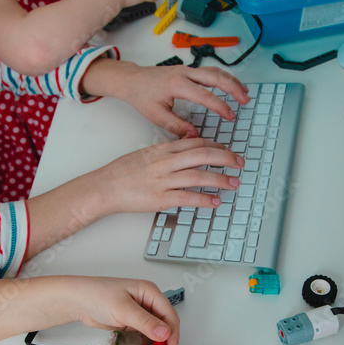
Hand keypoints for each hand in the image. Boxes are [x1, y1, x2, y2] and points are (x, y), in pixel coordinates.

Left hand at [66, 276, 180, 344]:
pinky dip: (147, 343)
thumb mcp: (123, 309)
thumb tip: (164, 332)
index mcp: (149, 291)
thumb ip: (145, 322)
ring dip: (157, 342)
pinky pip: (144, 333)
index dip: (173, 332)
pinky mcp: (131, 321)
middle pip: (165, 322)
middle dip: (167, 339)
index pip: (169, 314)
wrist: (78, 301)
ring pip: (156, 329)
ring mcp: (139, 311)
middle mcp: (147, 300)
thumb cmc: (97, 295)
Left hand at [81, 60, 251, 137]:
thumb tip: (194, 137)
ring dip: (232, 81)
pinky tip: (231, 86)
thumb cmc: (142, 96)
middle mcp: (184, 73)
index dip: (220, 106)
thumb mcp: (156, 115)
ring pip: (215, 71)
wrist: (132, 80)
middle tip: (245, 100)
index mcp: (176, 84)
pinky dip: (224, 78)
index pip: (204, 95)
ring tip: (244, 93)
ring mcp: (187, 69)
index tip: (230, 116)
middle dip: (233, 88)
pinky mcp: (188, 70)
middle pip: (215, 77)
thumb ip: (177, 126)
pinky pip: (210, 71)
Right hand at [86, 137, 244, 213]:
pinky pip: (187, 198)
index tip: (227, 150)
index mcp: (162, 150)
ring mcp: (164, 180)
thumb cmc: (120, 173)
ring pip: (199, 176)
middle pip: (203, 155)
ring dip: (220, 179)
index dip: (216, 145)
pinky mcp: (160, 198)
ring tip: (234, 182)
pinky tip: (215, 201)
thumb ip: (164, 154)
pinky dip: (204, 199)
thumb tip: (182, 153)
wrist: (104, 187)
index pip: (195, 143)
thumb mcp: (144, 155)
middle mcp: (166, 162)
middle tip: (239, 162)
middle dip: (226, 158)